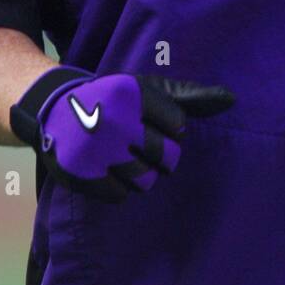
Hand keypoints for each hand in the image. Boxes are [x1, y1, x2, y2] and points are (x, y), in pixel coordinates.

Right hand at [10, 65, 234, 200]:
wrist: (53, 108)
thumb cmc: (113, 100)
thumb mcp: (146, 89)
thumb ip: (188, 96)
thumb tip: (231, 100)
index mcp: (132, 94)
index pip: (178, 126)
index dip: (171, 130)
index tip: (152, 125)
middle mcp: (114, 119)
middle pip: (166, 157)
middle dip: (161, 156)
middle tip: (142, 146)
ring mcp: (96, 149)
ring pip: (146, 180)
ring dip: (141, 173)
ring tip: (125, 158)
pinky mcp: (82, 173)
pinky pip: (120, 195)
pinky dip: (118, 187)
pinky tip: (108, 170)